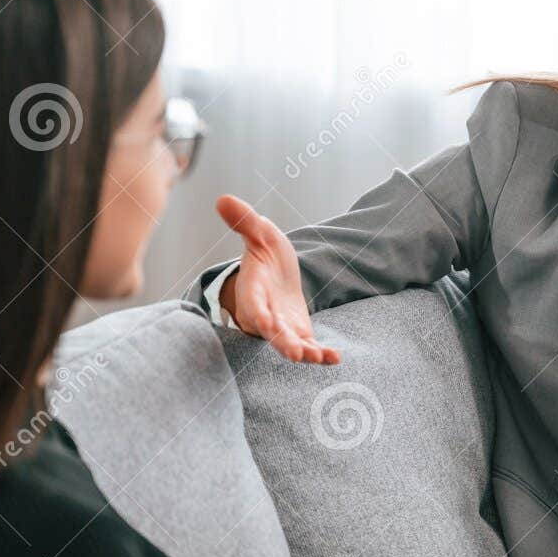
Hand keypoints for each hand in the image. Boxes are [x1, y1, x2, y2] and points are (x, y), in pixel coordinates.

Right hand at [214, 194, 340, 364]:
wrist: (275, 274)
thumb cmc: (265, 255)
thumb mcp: (259, 234)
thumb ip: (245, 221)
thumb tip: (222, 197)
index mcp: (253, 290)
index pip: (253, 303)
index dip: (258, 314)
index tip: (265, 323)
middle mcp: (265, 313)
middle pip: (271, 331)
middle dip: (283, 342)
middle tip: (295, 353)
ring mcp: (281, 326)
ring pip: (290, 344)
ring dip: (303, 352)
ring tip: (317, 358)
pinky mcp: (298, 333)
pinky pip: (308, 346)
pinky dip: (321, 354)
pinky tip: (335, 358)